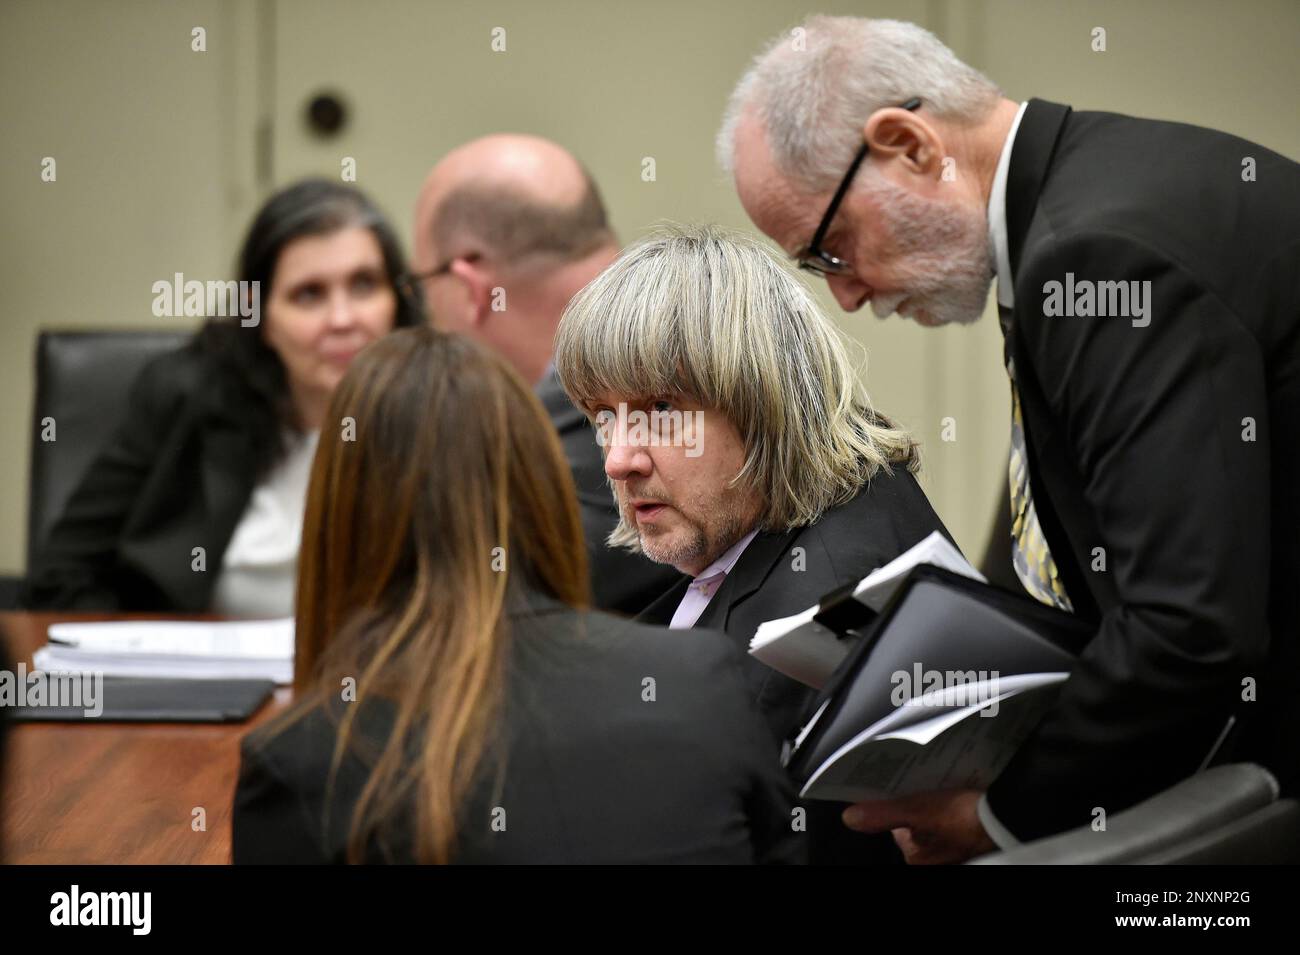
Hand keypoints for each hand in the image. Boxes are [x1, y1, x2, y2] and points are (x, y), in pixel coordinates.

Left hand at [841, 788, 996, 864]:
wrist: (1009, 817)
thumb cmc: (963, 818)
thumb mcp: (918, 811)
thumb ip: (883, 815)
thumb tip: (850, 818)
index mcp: (917, 857)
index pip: (896, 827)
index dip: (898, 805)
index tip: (902, 786)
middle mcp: (934, 858)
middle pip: (916, 823)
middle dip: (919, 803)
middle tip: (923, 782)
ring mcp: (954, 848)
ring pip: (935, 820)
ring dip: (936, 803)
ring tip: (939, 782)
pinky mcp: (972, 837)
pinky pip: (955, 820)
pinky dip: (954, 806)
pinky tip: (957, 790)